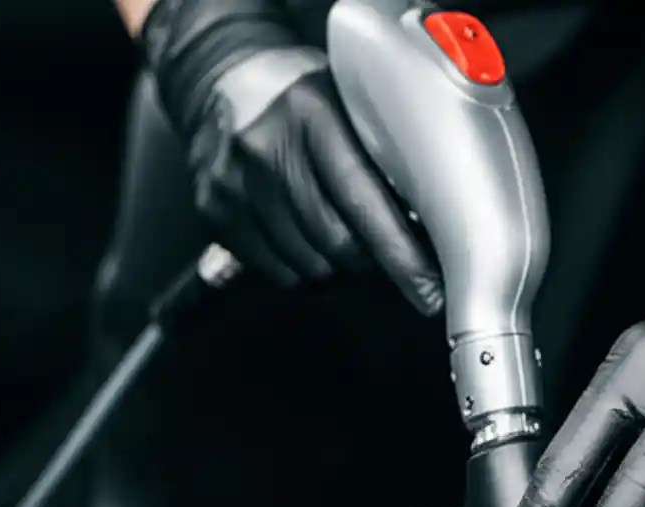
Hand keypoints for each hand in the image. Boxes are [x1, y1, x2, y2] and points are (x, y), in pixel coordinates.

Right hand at [141, 0, 442, 312]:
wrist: (218, 79)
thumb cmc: (302, 96)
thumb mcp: (348, 101)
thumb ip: (383, 153)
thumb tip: (430, 225)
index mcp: (312, 114)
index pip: (364, 202)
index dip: (402, 255)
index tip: (430, 289)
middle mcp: (266, 149)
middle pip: (338, 244)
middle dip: (377, 262)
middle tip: (395, 256)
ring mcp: (234, 184)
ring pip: (311, 267)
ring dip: (343, 271)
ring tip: (351, 244)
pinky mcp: (214, 212)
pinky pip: (278, 273)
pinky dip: (308, 272)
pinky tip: (316, 247)